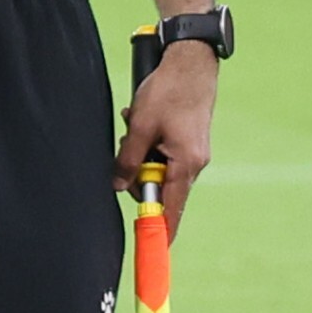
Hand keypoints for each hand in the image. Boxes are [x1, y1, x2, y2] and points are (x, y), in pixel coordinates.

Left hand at [118, 41, 215, 233]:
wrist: (192, 63)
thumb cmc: (168, 92)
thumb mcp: (141, 127)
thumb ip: (128, 160)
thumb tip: (118, 187)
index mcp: (186, 165)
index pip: (172, 208)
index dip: (160, 229)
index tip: (153, 249)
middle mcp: (194, 164)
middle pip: (157, 187)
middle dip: (135, 173)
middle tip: (126, 146)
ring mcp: (192, 153)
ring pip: (156, 167)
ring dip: (138, 152)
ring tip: (135, 123)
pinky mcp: (187, 142)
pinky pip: (161, 152)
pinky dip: (146, 141)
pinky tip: (139, 118)